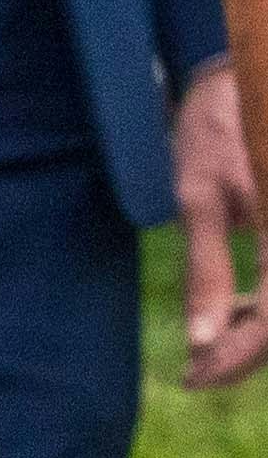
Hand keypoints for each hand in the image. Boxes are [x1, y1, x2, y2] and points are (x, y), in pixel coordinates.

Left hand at [181, 56, 260, 392]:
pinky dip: (264, 305)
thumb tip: (201, 341)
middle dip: (247, 353)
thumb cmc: (215, 135)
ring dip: (257, 333)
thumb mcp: (198, 199)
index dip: (239, 358)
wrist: (242, 82)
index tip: (196, 375)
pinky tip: (233, 311)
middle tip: (197, 372)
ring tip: (211, 348)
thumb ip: (206, 270)